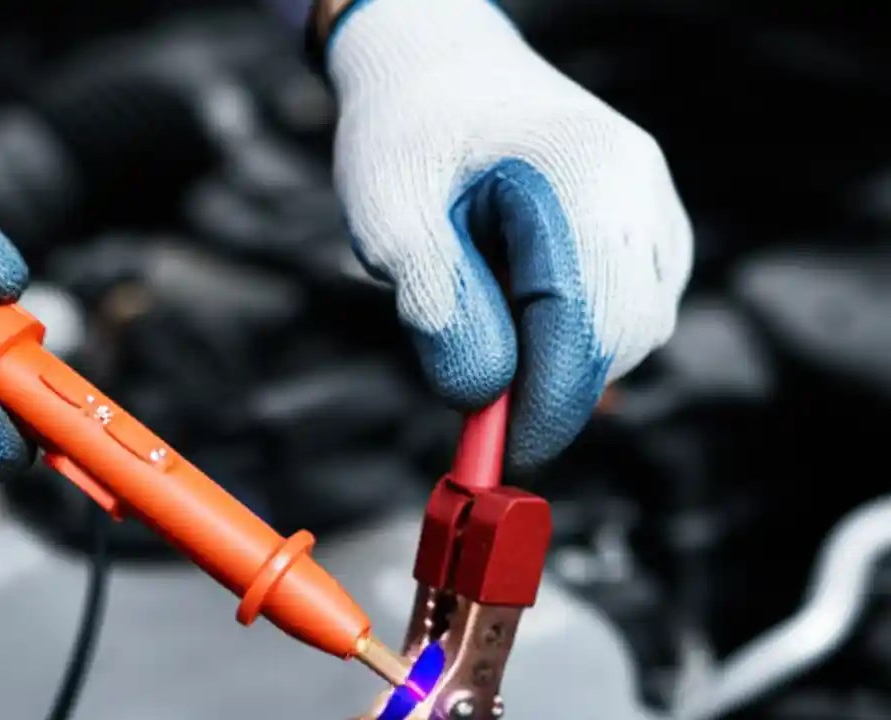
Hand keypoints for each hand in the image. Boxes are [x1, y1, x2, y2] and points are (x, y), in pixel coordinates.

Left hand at [323, 0, 693, 465]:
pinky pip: (634, 308)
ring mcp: (654, 203)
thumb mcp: (390, 221)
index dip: (544, 410)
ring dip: (565, 358)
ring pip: (636, 331)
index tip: (496, 455)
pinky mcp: (649, 223)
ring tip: (484, 308)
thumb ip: (437, 310)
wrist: (436, 69)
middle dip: (554, 388)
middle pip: (624, 340)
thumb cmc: (407, 136)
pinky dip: (581, 334)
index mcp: (581, 179)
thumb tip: (482, 399)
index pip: (585, 330)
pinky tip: (521, 306)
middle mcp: (638, 190)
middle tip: (475, 396)